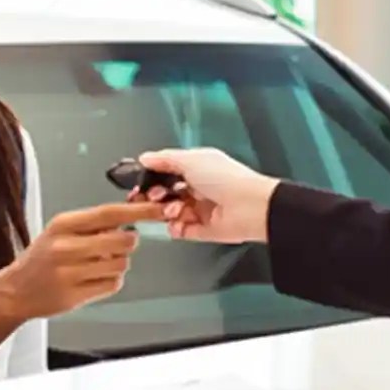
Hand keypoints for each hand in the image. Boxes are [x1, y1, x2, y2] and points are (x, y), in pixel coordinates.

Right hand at [0, 202, 164, 319]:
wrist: (16, 290)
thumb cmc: (42, 257)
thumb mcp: (60, 230)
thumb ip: (93, 224)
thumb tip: (130, 215)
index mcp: (63, 225)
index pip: (109, 213)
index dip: (138, 211)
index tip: (158, 208)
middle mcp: (65, 248)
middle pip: (122, 241)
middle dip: (129, 242)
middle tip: (121, 243)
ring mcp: (70, 273)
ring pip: (121, 264)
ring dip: (119, 263)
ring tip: (100, 263)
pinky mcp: (75, 295)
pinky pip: (113, 284)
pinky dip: (111, 280)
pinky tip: (94, 278)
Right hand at [129, 148, 278, 243]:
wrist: (250, 207)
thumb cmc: (227, 179)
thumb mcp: (190, 160)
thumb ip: (164, 159)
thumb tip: (145, 158)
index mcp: (197, 168)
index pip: (166, 172)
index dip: (151, 178)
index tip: (139, 183)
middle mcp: (198, 188)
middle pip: (166, 194)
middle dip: (155, 196)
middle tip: (153, 197)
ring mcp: (201, 210)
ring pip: (171, 213)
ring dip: (166, 212)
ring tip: (174, 209)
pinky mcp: (204, 230)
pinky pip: (182, 231)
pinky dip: (176, 229)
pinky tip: (177, 224)